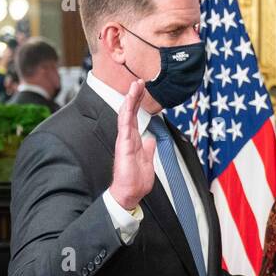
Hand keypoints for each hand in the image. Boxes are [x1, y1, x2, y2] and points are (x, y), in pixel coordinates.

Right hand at [109, 79, 156, 209]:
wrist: (130, 194)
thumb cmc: (136, 181)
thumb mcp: (148, 161)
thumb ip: (149, 149)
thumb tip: (152, 140)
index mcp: (134, 141)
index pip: (135, 117)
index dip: (138, 103)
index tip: (142, 90)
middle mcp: (128, 138)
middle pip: (130, 112)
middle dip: (134, 96)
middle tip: (139, 81)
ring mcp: (125, 140)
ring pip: (126, 115)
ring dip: (131, 99)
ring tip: (135, 85)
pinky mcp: (123, 145)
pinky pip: (124, 125)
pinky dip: (127, 112)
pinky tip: (129, 101)